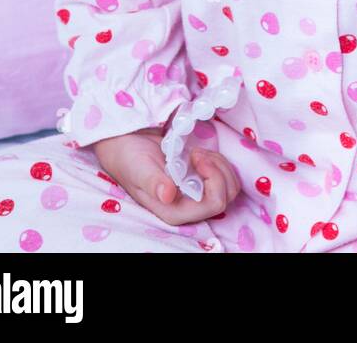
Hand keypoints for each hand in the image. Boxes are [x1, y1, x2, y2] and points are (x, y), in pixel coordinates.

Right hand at [92, 126, 241, 225]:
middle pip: (226, 196)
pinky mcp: (199, 181)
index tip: (195, 156)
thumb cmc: (130, 158)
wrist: (127, 145)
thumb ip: (153, 182)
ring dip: (218, 164)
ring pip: (229, 186)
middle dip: (218, 170)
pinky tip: (197, 154)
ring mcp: (196, 195)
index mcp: (175, 212)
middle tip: (196, 154)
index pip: (214, 204)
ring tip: (196, 153)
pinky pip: (223, 174)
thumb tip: (167, 195)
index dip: (213, 178)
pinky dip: (217, 160)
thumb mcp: (140, 169)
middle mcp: (188, 207)